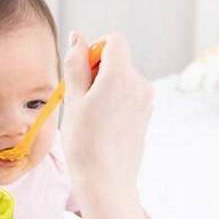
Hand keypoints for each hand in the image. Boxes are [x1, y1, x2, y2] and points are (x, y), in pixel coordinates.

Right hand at [61, 32, 153, 190]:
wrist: (106, 181)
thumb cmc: (84, 143)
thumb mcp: (73, 99)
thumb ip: (75, 64)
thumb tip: (77, 37)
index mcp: (121, 75)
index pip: (114, 40)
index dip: (94, 49)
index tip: (81, 72)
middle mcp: (139, 84)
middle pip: (117, 59)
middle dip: (96, 70)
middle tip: (80, 99)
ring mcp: (146, 100)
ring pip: (121, 78)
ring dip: (103, 87)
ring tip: (89, 115)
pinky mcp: (145, 114)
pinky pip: (128, 95)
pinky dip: (113, 100)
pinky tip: (102, 124)